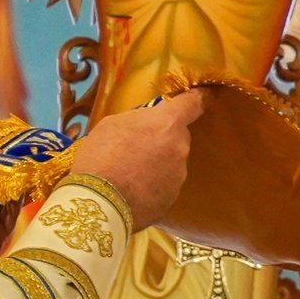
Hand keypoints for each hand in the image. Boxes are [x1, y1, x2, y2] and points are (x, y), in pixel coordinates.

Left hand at [0, 148, 20, 262]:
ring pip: (10, 201)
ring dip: (19, 189)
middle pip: (3, 185)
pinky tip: (22, 194)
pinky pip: (11, 218)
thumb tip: (1, 150)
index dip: (4, 161)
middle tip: (31, 164)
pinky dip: (17, 206)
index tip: (20, 151)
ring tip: (29, 177)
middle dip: (16, 175)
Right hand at [63, 92, 203, 230]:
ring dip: (157, 164)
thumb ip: (138, 120)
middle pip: (177, 136)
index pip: (192, 104)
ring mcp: (179, 176)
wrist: (98, 202)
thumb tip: (146, 125)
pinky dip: (153, 186)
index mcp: (168, 123)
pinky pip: (164, 186)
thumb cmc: (100, 156)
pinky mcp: (172, 199)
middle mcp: (180, 148)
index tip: (200, 96)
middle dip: (162, 139)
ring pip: (171, 163)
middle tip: (136, 148)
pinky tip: (132, 191)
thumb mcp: (113, 124)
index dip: (196, 98)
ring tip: (129, 174)